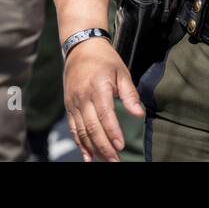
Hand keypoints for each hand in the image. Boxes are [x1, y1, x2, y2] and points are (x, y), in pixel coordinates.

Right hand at [63, 37, 144, 161]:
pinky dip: (79, 143)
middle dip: (103, 146)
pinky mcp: (69, 105)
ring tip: (104, 160)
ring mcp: (73, 102)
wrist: (80, 46)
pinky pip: (73, 128)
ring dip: (92, 148)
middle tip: (115, 161)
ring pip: (81, 130)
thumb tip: (139, 114)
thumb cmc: (104, 60)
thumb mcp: (121, 72)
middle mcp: (83, 96)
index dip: (112, 132)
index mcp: (98, 87)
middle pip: (91, 127)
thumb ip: (129, 94)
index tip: (120, 146)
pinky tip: (87, 156)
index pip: (105, 114)